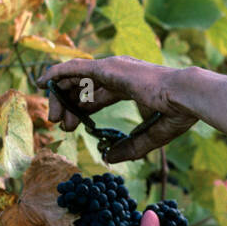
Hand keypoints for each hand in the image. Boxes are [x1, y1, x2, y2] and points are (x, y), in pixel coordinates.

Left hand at [39, 56, 197, 161]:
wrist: (184, 97)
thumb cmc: (175, 114)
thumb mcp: (149, 136)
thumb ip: (130, 147)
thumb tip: (109, 158)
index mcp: (130, 85)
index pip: (98, 94)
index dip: (83, 109)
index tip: (73, 126)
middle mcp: (119, 72)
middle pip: (84, 88)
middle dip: (70, 106)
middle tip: (61, 125)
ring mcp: (112, 67)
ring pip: (75, 78)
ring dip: (61, 95)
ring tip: (53, 116)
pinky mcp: (106, 67)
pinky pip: (73, 68)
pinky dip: (56, 73)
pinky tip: (42, 81)